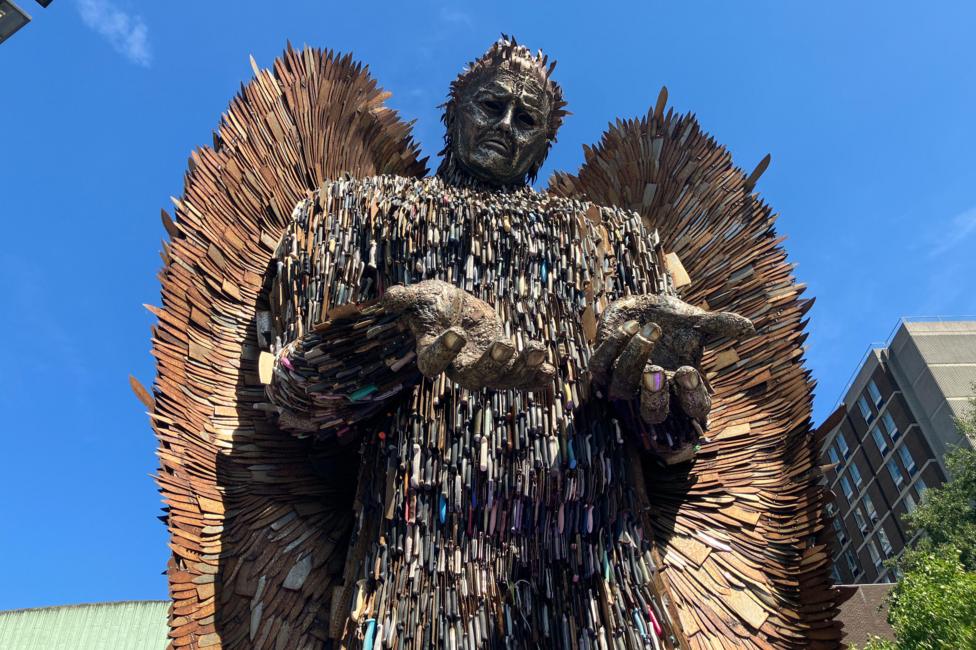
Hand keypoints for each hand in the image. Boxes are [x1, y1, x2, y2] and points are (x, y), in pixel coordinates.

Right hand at [381, 280, 554, 391]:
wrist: (456, 309)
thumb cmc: (434, 303)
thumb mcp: (420, 296)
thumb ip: (406, 299)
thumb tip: (389, 296)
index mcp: (433, 354)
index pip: (433, 363)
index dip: (444, 352)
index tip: (455, 333)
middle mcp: (459, 367)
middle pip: (474, 379)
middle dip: (492, 365)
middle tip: (505, 344)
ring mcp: (486, 368)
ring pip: (504, 380)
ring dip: (523, 368)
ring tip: (537, 348)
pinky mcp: (507, 363)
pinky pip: (524, 379)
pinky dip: (538, 376)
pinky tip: (551, 368)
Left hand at [589, 293, 752, 428]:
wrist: (640, 309)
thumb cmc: (673, 324)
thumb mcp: (697, 323)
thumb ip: (720, 325)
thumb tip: (749, 327)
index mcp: (681, 389)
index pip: (693, 409)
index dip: (691, 396)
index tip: (689, 371)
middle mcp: (652, 392)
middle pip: (653, 413)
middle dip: (654, 396)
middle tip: (656, 371)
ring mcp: (624, 382)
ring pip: (622, 388)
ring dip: (635, 359)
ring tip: (651, 330)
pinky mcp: (602, 366)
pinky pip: (599, 366)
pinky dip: (612, 347)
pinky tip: (628, 326)